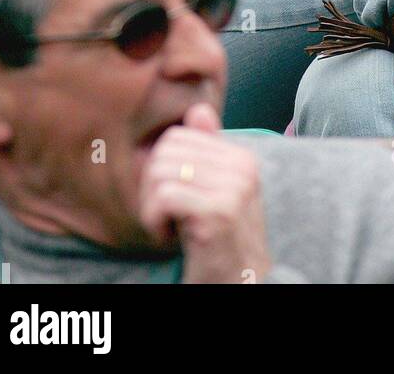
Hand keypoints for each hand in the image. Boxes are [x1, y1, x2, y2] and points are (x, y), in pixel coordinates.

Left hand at [138, 102, 271, 283]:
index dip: (161, 168)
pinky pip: (164, 197)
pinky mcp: (218, 212)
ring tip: (167, 226)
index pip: (178, 135)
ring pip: (161, 173)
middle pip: (165, 151)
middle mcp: (242, 166)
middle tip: (163, 215)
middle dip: (152, 186)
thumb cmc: (221, 242)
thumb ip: (208, 152)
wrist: (242, 283)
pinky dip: (154, 221)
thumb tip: (198, 110)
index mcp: (241, 157)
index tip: (171, 198)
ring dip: (151, 207)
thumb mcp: (217, 192)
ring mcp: (233, 188)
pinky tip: (168, 237)